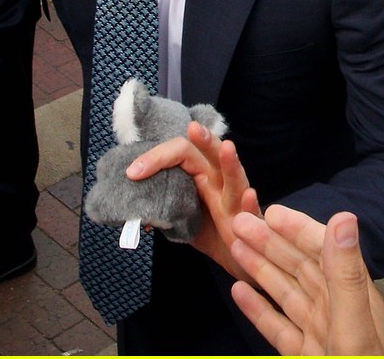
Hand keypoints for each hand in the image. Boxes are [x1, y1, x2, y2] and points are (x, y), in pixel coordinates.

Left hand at [125, 122, 261, 281]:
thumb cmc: (211, 232)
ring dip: (231, 163)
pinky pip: (251, 210)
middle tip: (193, 129)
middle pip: (213, 154)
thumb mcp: (181, 218)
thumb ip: (162, 209)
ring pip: (235, 178)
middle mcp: (220, 182)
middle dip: (204, 140)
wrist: (236, 254)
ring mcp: (236, 201)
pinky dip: (250, 203)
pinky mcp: (248, 221)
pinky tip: (249, 195)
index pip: (182, 154)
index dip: (157, 158)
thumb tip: (135, 211)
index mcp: (202, 175)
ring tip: (228, 148)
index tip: (132, 173)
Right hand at [230, 206, 383, 355]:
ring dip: (260, 269)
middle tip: (238, 222)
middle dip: (270, 243)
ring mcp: (320, 336)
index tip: (269, 211)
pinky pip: (278, 329)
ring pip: (286, 294)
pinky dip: (258, 310)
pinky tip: (239, 294)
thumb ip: (346, 276)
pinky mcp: (306, 357)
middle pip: (299, 268)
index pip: (323, 251)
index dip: (298, 228)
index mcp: (353, 297)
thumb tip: (343, 217)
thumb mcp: (353, 328)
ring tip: (234, 247)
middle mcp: (337, 311)